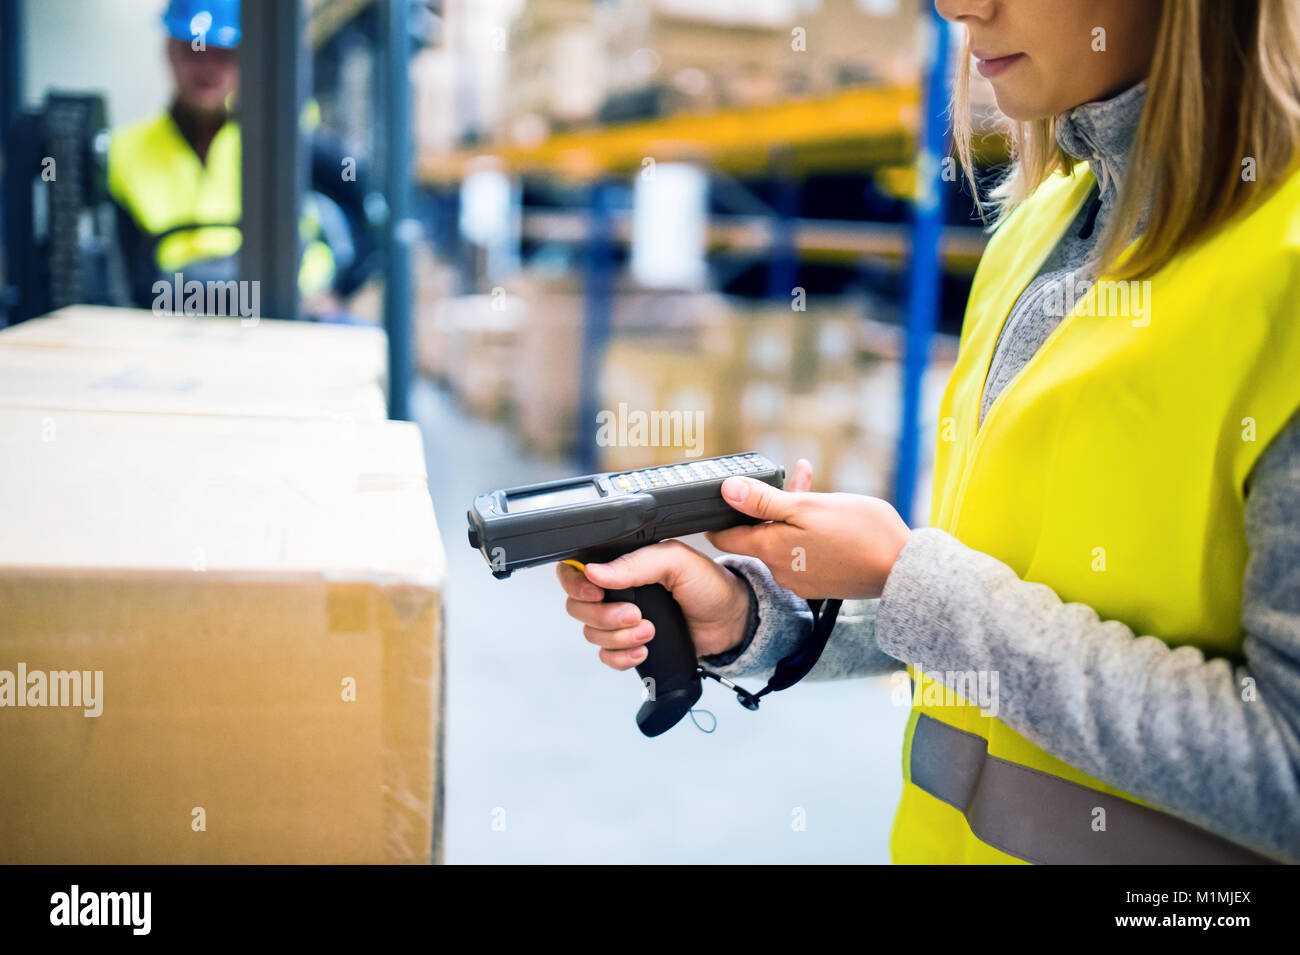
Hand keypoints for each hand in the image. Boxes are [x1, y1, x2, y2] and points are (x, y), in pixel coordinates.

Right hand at [556, 542, 751, 670]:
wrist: (730, 622)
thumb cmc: (708, 584)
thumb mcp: (676, 562)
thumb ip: (636, 563)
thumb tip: (595, 572)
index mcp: (622, 564)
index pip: (576, 571)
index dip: (577, 585)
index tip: (596, 594)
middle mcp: (616, 591)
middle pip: (578, 607)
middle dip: (604, 616)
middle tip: (635, 616)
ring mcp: (621, 620)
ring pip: (592, 634)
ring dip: (618, 637)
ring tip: (648, 632)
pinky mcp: (629, 645)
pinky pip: (607, 657)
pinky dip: (621, 657)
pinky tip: (643, 651)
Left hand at [704, 465, 910, 600]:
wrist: (903, 568)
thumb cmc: (859, 533)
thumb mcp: (808, 507)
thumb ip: (764, 501)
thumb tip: (726, 491)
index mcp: (771, 550)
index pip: (725, 536)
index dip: (720, 514)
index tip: (722, 497)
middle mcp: (780, 571)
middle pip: (759, 534)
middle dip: (769, 503)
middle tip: (788, 477)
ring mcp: (801, 579)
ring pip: (784, 539)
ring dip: (792, 513)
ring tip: (812, 483)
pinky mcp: (821, 582)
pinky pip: (803, 552)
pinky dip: (808, 531)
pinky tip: (828, 512)